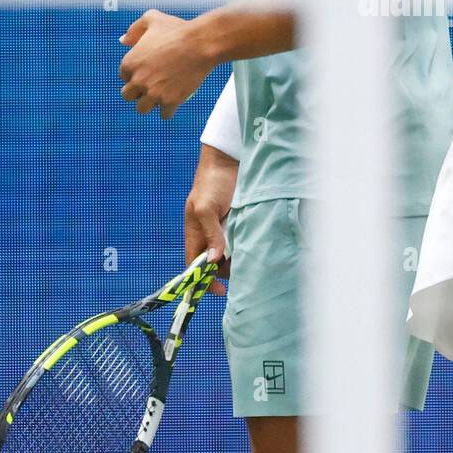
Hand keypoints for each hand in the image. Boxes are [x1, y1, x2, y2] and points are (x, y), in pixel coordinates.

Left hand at [118, 9, 215, 119]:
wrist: (202, 43)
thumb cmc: (178, 29)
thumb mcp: (152, 18)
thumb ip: (135, 29)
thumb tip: (123, 41)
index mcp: (129, 62)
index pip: (124, 76)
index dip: (135, 74)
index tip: (148, 71)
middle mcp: (138, 80)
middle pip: (128, 96)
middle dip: (137, 92)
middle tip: (152, 86)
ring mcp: (153, 92)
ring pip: (142, 109)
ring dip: (151, 104)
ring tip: (161, 96)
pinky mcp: (170, 101)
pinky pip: (164, 115)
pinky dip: (169, 110)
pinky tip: (174, 102)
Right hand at [185, 143, 237, 294]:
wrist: (229, 162)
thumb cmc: (211, 183)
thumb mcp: (205, 208)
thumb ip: (210, 233)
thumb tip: (215, 259)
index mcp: (195, 235)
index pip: (194, 265)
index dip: (203, 280)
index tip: (218, 290)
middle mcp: (210, 236)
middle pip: (215, 265)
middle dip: (225, 272)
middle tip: (242, 273)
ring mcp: (225, 231)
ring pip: (231, 256)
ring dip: (239, 261)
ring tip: (252, 259)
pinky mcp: (240, 224)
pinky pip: (243, 243)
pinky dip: (248, 248)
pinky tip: (258, 249)